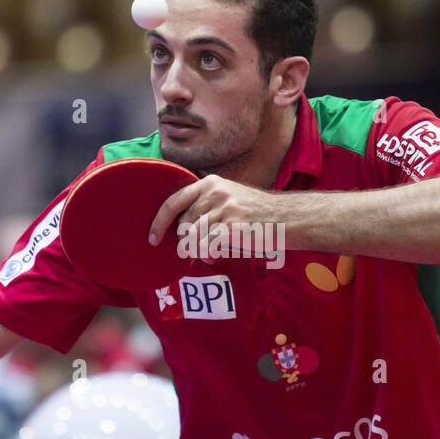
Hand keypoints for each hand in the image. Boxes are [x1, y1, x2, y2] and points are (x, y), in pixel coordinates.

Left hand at [148, 175, 282, 252]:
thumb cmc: (256, 212)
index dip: (159, 222)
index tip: (153, 238)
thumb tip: (179, 228)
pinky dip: (207, 254)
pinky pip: (207, 246)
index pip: (174, 201)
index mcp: (211, 183)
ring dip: (197, 250)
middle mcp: (215, 193)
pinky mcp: (232, 227)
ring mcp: (224, 209)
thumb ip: (206, 205)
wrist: (287, 218)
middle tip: (196, 249)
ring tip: (208, 252)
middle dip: (185, 241)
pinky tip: (214, 255)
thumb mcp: (230, 196)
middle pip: (183, 224)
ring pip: (193, 237)